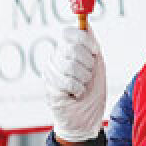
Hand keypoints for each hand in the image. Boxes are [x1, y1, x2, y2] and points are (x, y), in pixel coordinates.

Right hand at [43, 27, 106, 142]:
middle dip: (88, 65)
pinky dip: (78, 90)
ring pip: (70, 65)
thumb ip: (91, 45)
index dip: (84, 40)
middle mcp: (55, 59)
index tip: (95, 51)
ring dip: (84, 79)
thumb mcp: (97, 66)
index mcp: (66, 51)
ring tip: (82, 87)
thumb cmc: (91, 93)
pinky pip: (67, 81)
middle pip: (72, 49)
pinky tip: (76, 95)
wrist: (86, 121)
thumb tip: (86, 24)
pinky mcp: (49, 88)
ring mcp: (50, 73)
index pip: (68, 33)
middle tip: (87, 77)